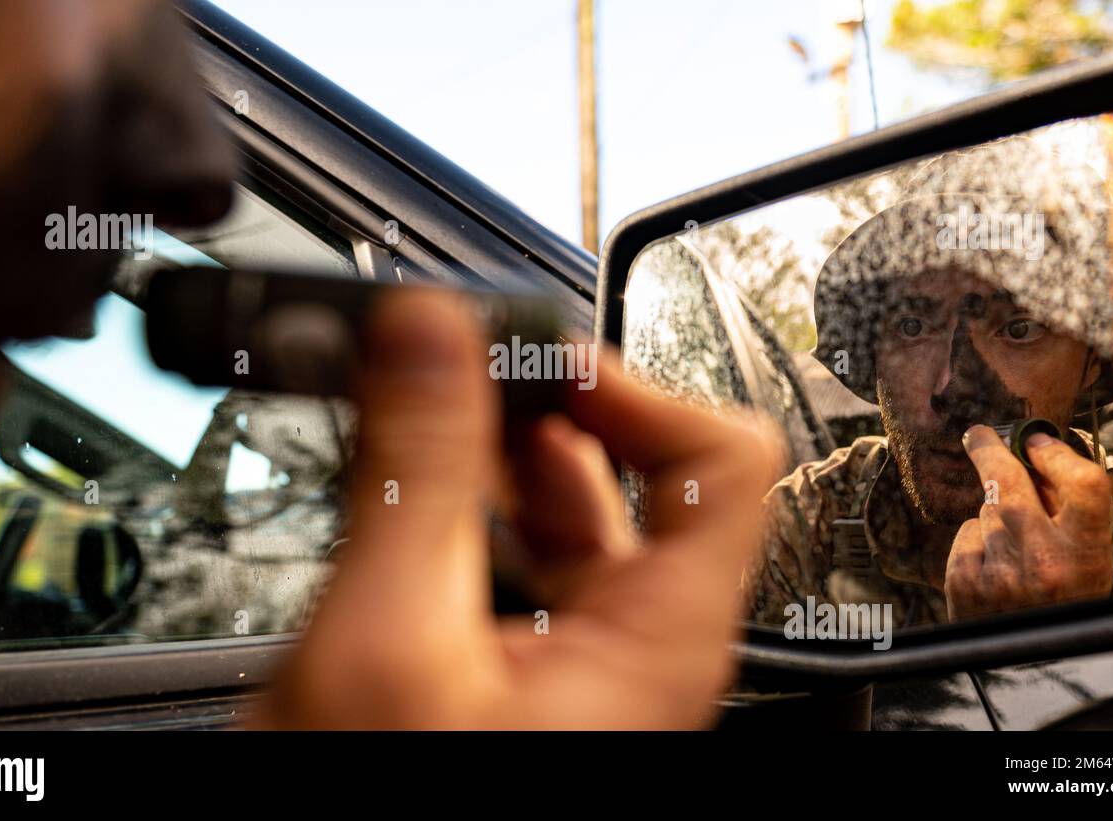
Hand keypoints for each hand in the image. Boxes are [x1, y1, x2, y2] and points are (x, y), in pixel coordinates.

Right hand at [251, 289, 786, 728]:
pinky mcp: (527, 680)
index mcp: (660, 644)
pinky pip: (530, 568)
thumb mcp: (387, 644)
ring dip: (506, 460)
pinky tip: (414, 502)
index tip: (536, 361)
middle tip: (462, 381)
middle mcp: (641, 654)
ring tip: (428, 426)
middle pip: (645, 478)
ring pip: (580, 521)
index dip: (639, 386)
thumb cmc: (391, 819)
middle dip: (553, 413)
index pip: (725, 461)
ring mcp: (585, 670)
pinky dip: (475, 513)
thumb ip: (416, 476)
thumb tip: (430, 337)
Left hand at [944, 425, 1112, 619]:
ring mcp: (996, 575)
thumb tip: (1034, 453)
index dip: (1057, 454)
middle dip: (990, 452)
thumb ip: (1071, 512)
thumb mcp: (1089, 560)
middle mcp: (1040, 565)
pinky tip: (993, 567)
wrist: (1028, 663)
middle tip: (979, 434)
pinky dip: (977, 541)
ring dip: (996, 518)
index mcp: (1083, 558)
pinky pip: (966, 536)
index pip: (1082, 485)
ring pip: (985, 514)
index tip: (1036, 441)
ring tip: (1014, 550)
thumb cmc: (1066, 599)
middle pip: (1009, 484)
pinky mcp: (963, 583)